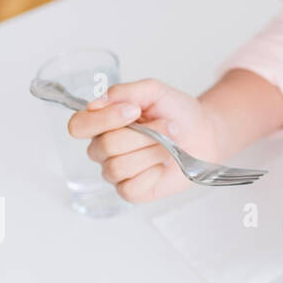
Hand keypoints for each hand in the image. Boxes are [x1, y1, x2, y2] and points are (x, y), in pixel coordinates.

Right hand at [66, 78, 221, 202]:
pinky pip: (130, 187)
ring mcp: (115, 171)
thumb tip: (97, 103)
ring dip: (152, 151)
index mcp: (102, 122)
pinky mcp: (131, 191)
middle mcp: (103, 148)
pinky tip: (162, 164)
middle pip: (105, 146)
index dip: (102, 119)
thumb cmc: (177, 113)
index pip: (78, 126)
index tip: (134, 110)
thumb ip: (125, 92)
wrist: (204, 133)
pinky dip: (153, 173)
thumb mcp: (155, 91)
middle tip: (168, 126)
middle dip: (144, 135)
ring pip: (118, 166)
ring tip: (169, 144)